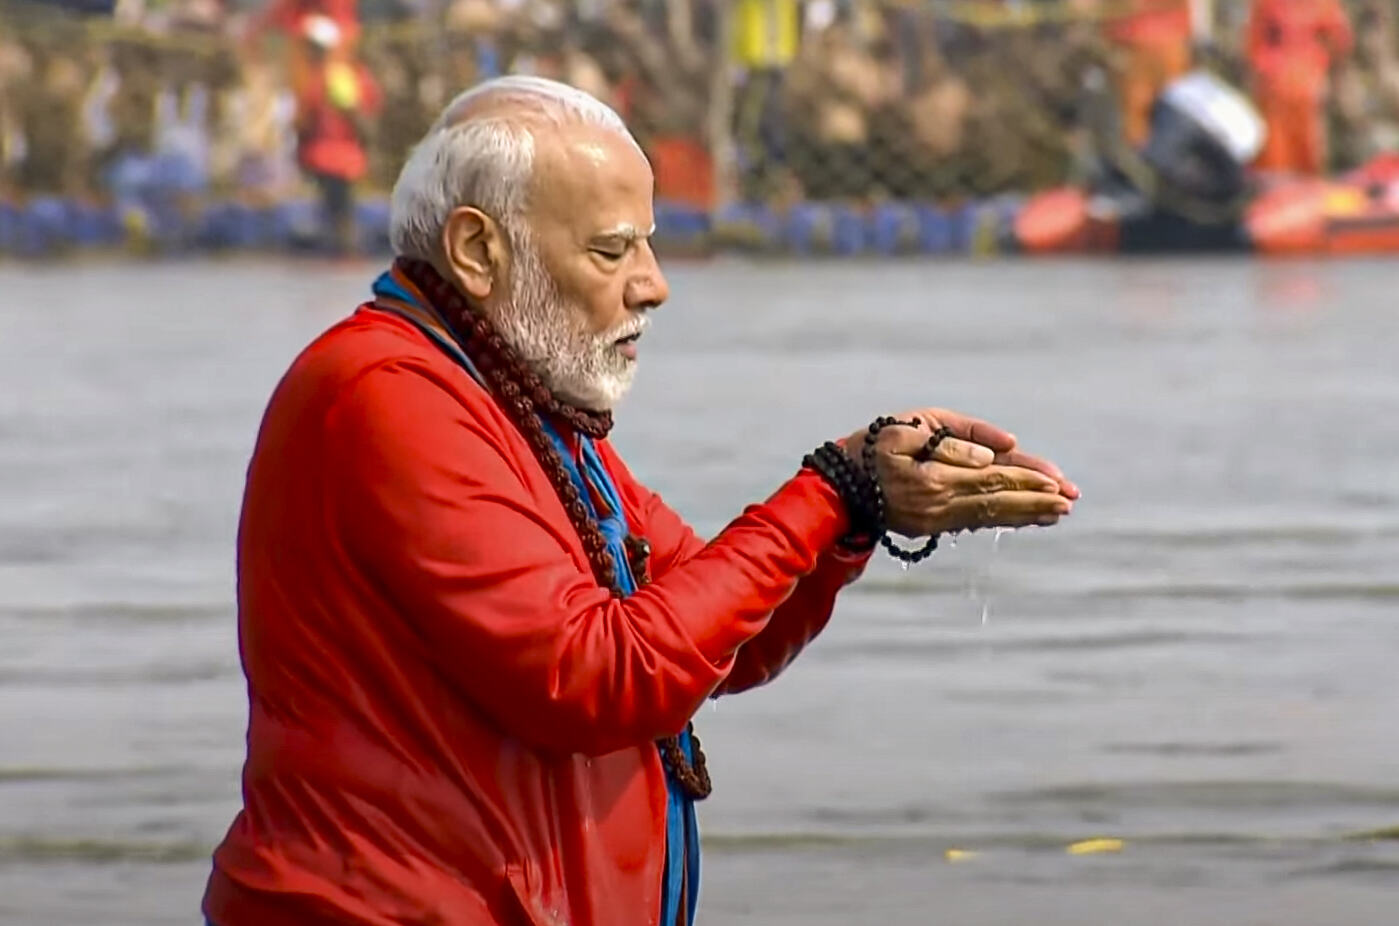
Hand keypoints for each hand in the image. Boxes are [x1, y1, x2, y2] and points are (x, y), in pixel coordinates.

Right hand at [843, 414, 1074, 536]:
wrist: (835, 485)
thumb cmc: (871, 445)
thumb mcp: (907, 427)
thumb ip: (956, 437)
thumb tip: (1001, 452)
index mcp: (933, 478)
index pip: (992, 479)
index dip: (1027, 480)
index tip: (1058, 481)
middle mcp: (938, 505)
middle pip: (997, 501)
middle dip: (1036, 500)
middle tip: (1071, 501)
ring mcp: (934, 520)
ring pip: (990, 516)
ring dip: (1026, 514)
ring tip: (1058, 512)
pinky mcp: (930, 527)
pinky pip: (974, 522)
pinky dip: (1002, 518)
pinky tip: (1024, 517)